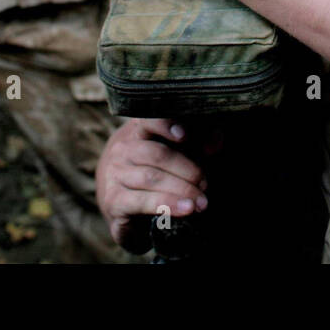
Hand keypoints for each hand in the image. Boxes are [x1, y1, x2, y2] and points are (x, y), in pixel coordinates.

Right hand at [95, 118, 208, 252]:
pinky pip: (140, 201)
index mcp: (139, 131)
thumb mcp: (175, 153)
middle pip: (157, 154)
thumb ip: (197, 143)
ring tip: (201, 202)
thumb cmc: (154, 170)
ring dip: (180, 190)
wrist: (118, 201)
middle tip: (205, 184)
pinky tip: (184, 209)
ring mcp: (115, 174)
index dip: (166, 125)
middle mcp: (123, 149)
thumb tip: (216, 143)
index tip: (184, 136)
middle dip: (187, 169)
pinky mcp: (113, 200)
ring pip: (150, 178)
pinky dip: (165, 205)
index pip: (149, 121)